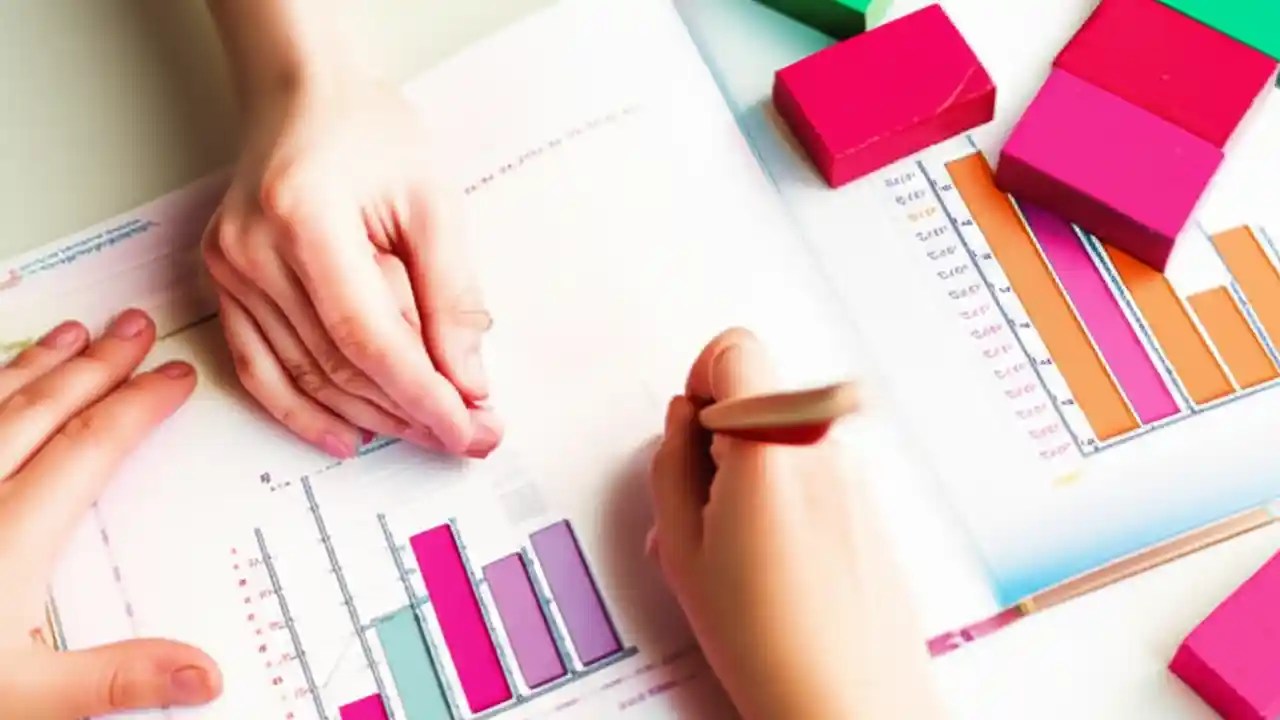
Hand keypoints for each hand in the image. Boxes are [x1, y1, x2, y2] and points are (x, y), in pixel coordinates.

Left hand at [0, 310, 220, 718]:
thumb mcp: (24, 700)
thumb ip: (116, 678)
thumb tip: (201, 672)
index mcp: (10, 536)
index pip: (92, 446)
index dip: (139, 405)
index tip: (172, 378)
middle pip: (44, 408)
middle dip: (99, 364)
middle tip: (135, 329)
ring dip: (37, 364)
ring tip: (72, 336)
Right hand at [202, 69, 500, 459]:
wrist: (304, 97)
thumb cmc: (370, 133)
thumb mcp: (433, 201)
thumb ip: (451, 295)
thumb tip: (467, 380)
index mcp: (306, 219)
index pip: (368, 338)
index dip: (422, 394)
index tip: (469, 427)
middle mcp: (254, 251)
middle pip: (338, 366)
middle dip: (411, 412)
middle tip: (471, 435)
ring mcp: (230, 271)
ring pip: (305, 378)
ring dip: (372, 418)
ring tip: (430, 435)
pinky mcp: (225, 284)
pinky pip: (260, 369)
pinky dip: (304, 411)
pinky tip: (348, 438)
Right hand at [647, 329, 940, 719]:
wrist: (850, 700)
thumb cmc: (767, 639)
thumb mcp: (681, 547)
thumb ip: (671, 463)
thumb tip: (682, 422)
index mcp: (772, 443)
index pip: (735, 348)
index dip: (702, 381)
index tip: (693, 427)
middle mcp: (824, 446)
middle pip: (760, 396)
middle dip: (724, 437)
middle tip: (707, 507)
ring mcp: (856, 476)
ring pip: (787, 438)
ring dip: (757, 473)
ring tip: (742, 551)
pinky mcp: (873, 505)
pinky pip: (817, 473)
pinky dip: (790, 498)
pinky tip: (779, 565)